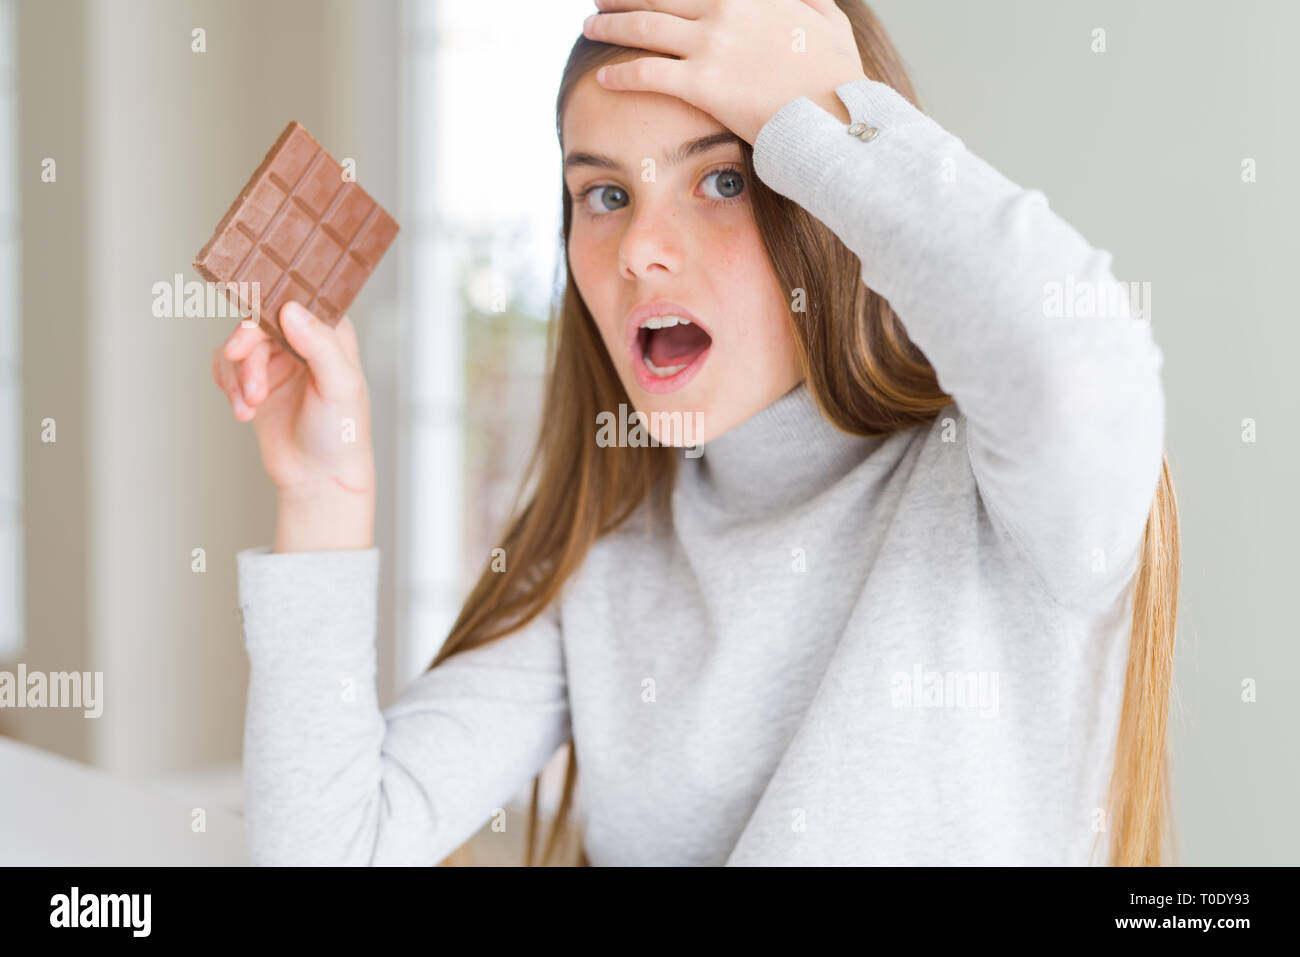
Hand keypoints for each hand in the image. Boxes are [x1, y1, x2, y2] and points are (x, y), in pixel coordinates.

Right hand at [210, 301, 375, 502]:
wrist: (318, 477)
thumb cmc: (341, 434)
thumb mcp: (339, 387)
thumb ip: (320, 346)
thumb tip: (291, 310)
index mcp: (331, 334)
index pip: (296, 304)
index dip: (268, 311)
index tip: (250, 330)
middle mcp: (303, 342)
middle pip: (258, 326)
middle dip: (249, 358)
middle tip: (251, 388)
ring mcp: (277, 361)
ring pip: (239, 348)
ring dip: (238, 379)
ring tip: (249, 408)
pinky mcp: (256, 380)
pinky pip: (226, 367)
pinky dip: (228, 388)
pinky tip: (242, 411)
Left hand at [581, 0, 866, 143]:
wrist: (835, 114)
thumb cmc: (838, 76)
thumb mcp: (830, 21)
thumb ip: (808, 0)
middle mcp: (724, 10)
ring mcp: (710, 44)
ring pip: (644, 28)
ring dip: (611, 26)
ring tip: (589, 28)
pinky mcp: (700, 83)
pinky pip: (647, 72)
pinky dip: (620, 73)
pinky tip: (602, 77)